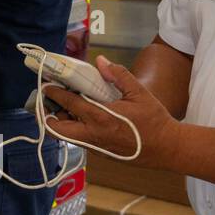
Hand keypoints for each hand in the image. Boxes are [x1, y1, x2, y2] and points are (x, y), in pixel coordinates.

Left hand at [41, 55, 179, 167]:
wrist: (167, 148)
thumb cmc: (154, 120)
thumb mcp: (139, 93)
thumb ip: (118, 75)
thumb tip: (101, 61)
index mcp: (101, 117)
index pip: (69, 103)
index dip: (55, 93)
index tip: (48, 84)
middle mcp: (93, 135)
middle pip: (57, 129)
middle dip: (48, 115)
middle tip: (48, 101)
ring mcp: (95, 146)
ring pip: (66, 137)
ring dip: (60, 122)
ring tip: (62, 107)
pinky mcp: (99, 153)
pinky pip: (78, 140)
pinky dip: (73, 129)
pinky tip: (79, 117)